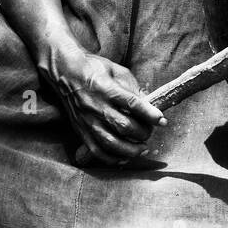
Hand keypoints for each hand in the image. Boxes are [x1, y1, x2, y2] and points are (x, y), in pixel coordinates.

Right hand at [44, 47, 165, 166]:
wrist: (65, 72)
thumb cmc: (94, 68)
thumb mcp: (117, 71)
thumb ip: (133, 88)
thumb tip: (149, 105)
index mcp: (107, 89)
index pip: (132, 104)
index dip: (150, 114)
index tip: (162, 120)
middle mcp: (97, 106)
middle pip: (124, 126)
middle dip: (143, 133)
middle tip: (150, 131)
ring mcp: (87, 121)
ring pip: (111, 143)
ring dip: (131, 150)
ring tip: (142, 148)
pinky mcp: (81, 130)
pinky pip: (97, 151)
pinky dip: (112, 159)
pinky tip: (124, 158)